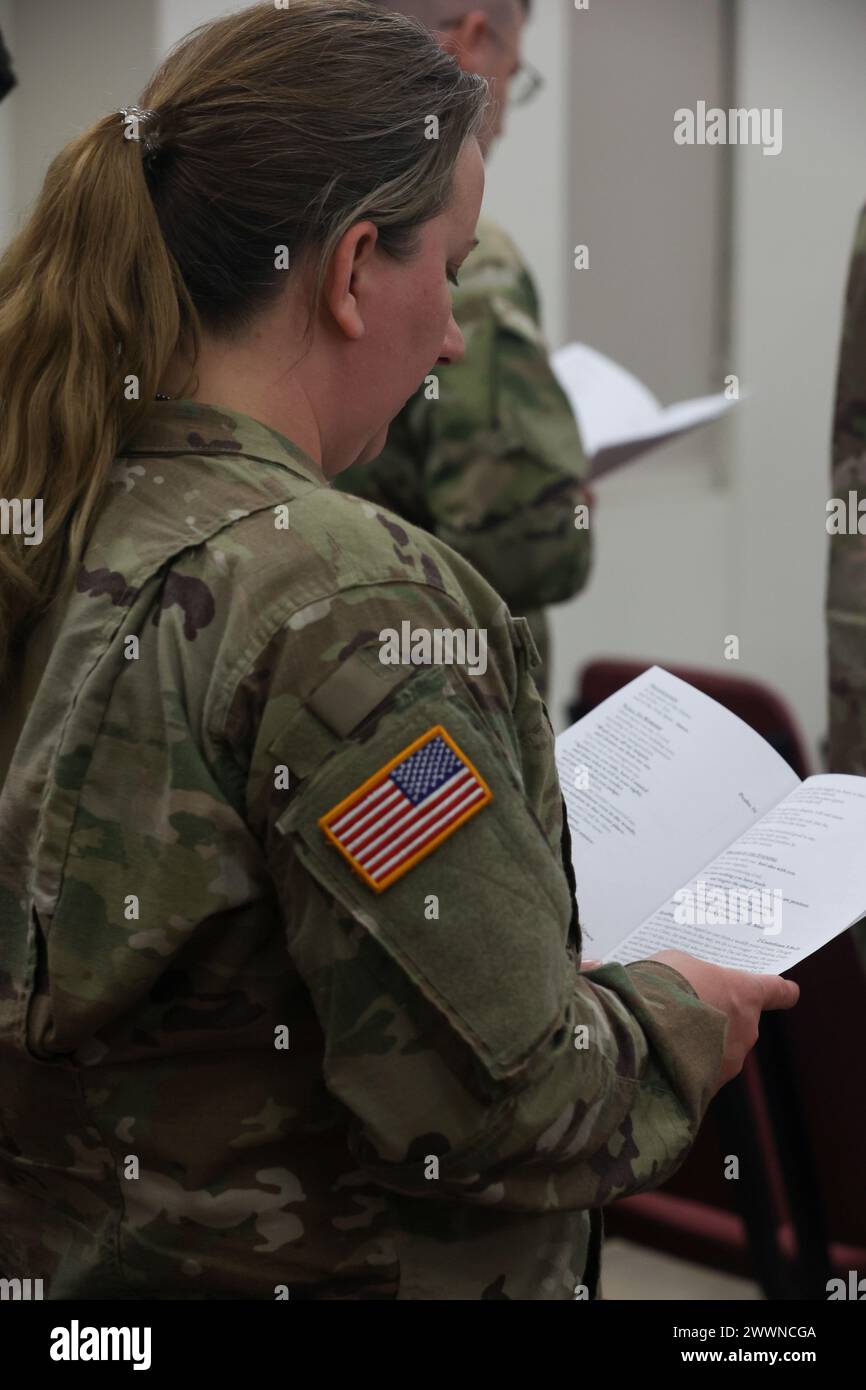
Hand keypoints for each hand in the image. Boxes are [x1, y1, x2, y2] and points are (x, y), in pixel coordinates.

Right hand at [647, 949, 799, 1095]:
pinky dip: (685, 1065)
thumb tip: (692, 985)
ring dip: (699, 1044)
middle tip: (685, 1008)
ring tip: (664, 1033)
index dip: (780, 991)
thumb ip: (695, 974)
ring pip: (718, 1050)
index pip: (777, 991)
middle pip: (740, 1022)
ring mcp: (730, 1062)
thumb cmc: (664, 988)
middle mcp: (746, 1030)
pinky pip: (700, 1072)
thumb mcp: (678, 964)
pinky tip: (659, 1054)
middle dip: (717, 1018)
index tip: (787, 992)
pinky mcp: (710, 1087)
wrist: (643, 1031)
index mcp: (745, 994)